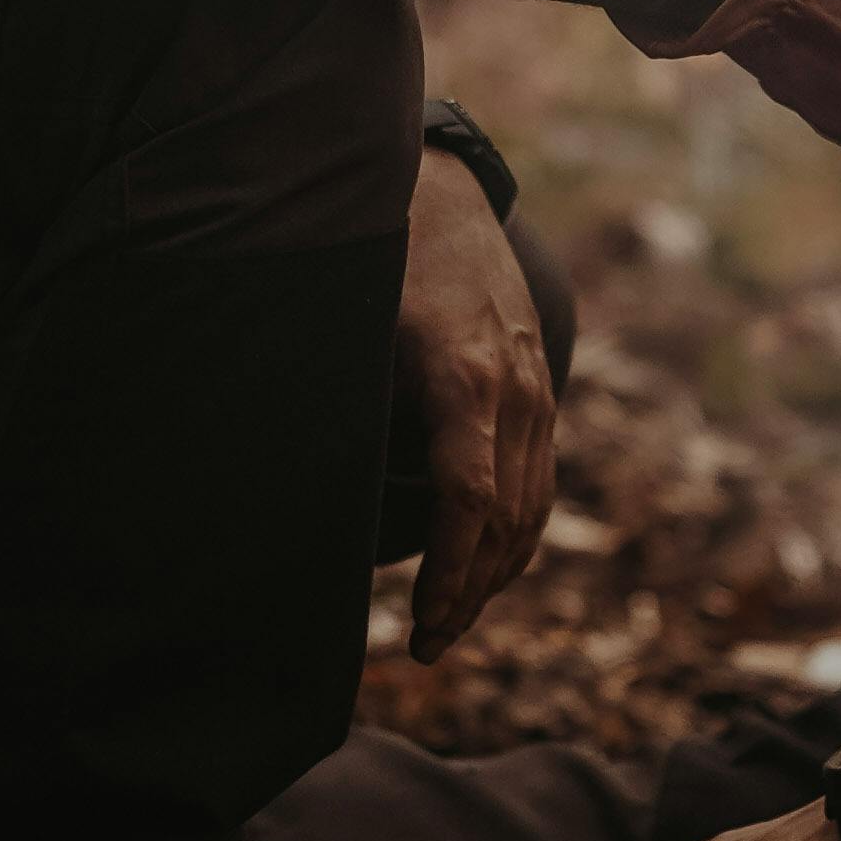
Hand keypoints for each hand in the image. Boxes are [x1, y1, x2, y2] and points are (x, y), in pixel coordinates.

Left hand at [397, 149, 556, 658]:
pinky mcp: (539, 393)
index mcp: (465, 377)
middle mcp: (515, 390)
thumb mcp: (349, 329)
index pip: (469, 498)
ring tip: (448, 625)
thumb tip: (301, 501)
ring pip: (531, 510)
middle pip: (507, 521)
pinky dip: (514, 536)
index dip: (450, 571)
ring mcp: (536, 392)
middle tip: (424, 648)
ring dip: (493, 576)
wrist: (442, 192)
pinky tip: (482, 571)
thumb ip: (346, 411)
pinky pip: (539, 483)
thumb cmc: (378, 261)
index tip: (423, 624)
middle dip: (469, 593)